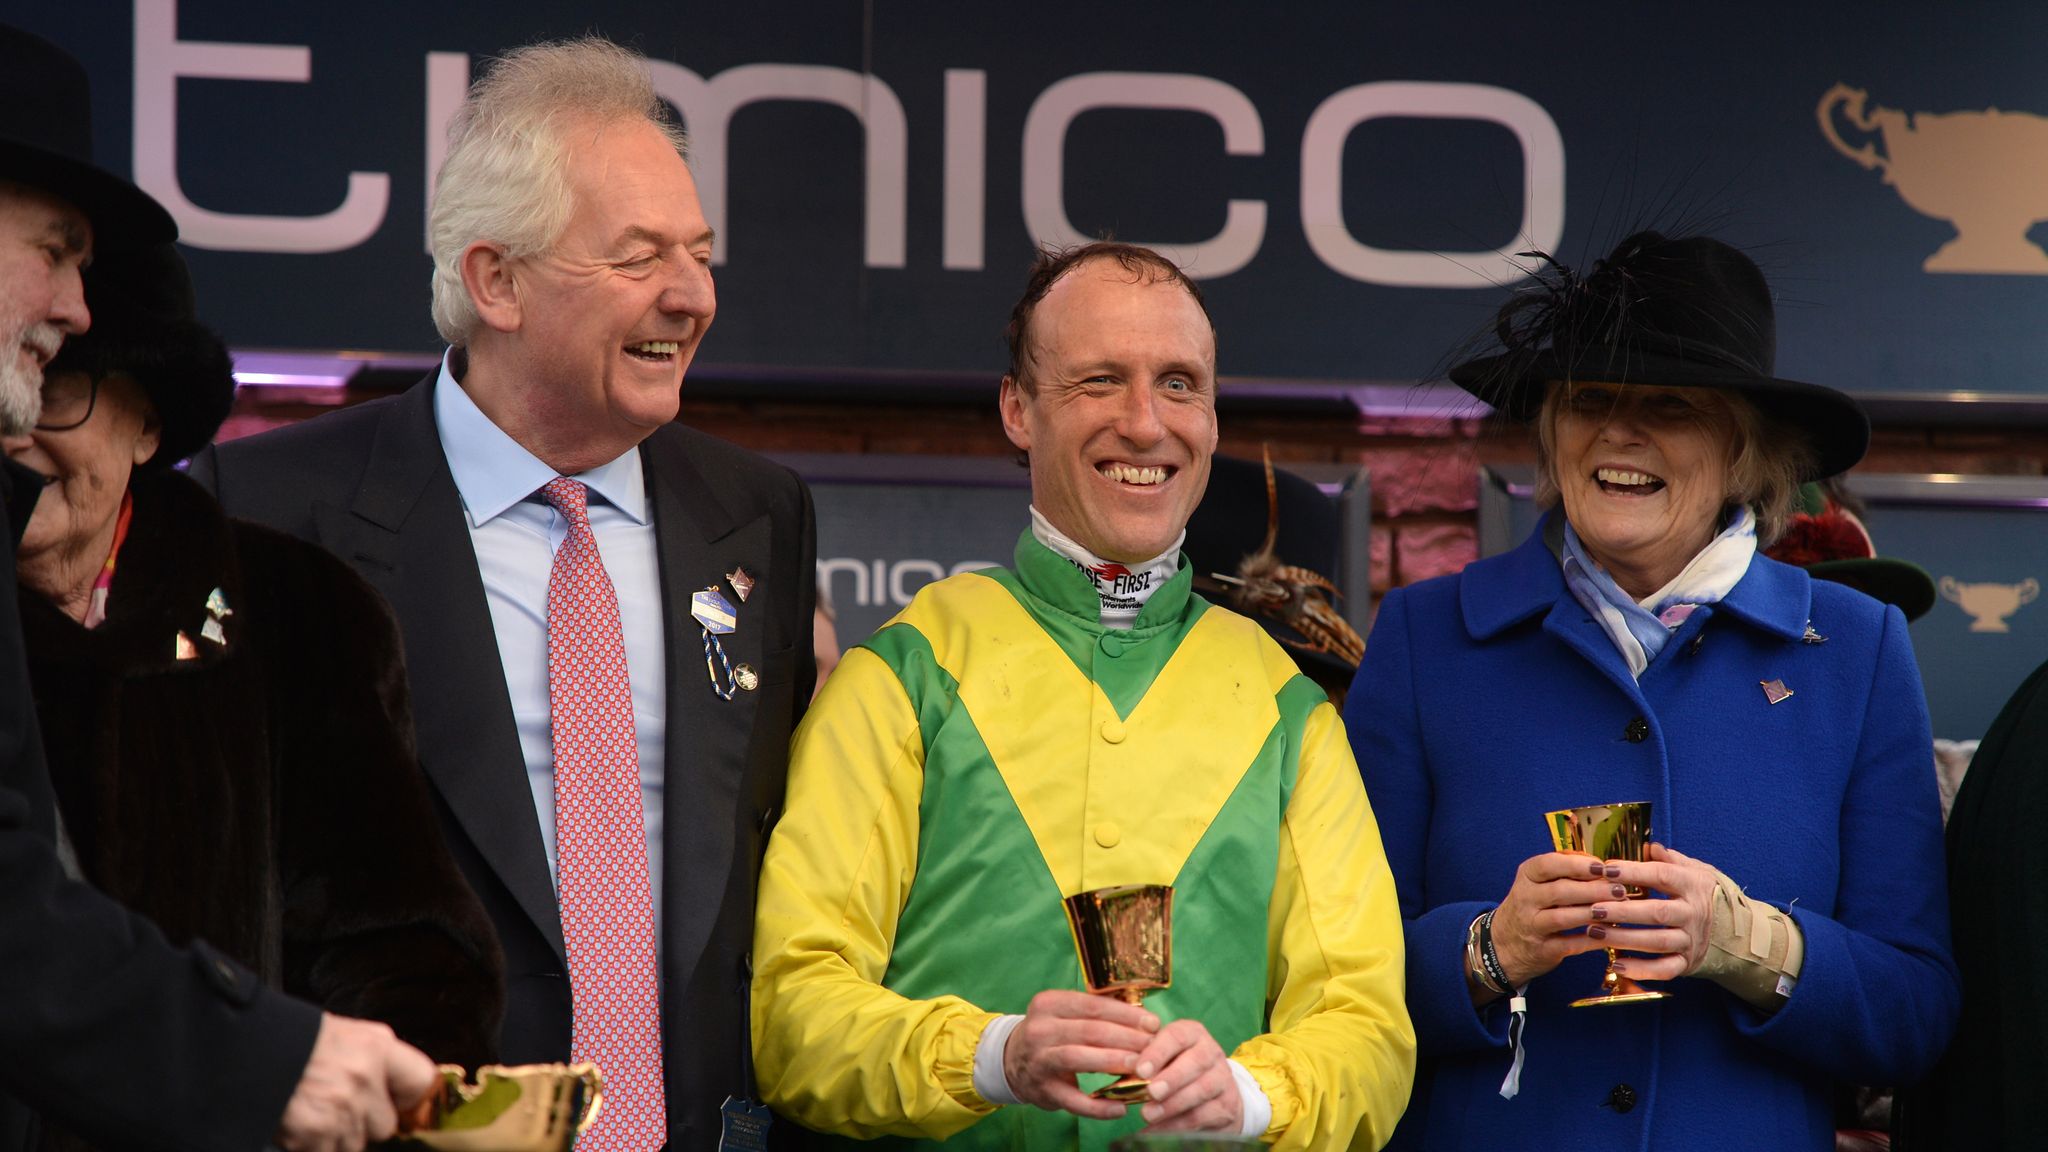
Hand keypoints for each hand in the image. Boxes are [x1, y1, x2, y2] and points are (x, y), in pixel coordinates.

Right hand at [274, 1013, 437, 1151]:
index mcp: (377, 1047)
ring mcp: (342, 1110)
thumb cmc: (292, 1039)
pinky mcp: (315, 1136)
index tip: (398, 1103)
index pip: (421, 1081)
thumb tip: (392, 1088)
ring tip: (313, 1112)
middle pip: (385, 1125)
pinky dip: (311, 1146)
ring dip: (336, 1137)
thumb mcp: (344, 1035)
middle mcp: (365, 1078)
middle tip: (337, 1105)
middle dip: (364, 1123)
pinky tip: (298, 1125)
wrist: (244, 1048)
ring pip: (355, 1144)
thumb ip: (374, 1060)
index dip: (408, 1097)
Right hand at [1004, 990, 1158, 1119]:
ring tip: (1141, 1068)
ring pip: (1080, 1058)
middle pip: (1091, 1031)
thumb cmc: (1052, 1034)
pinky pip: (1074, 1100)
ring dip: (1114, 1062)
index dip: (1127, 1015)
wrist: (1012, 1061)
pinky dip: (1098, 1107)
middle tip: (1153, 1046)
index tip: (1153, 1023)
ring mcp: (1039, 1060)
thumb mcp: (1064, 1013)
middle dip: (1127, 1038)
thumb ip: (1097, 1012)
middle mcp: (1040, 1029)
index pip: (1094, 1005)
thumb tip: (1144, 1020)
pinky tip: (1120, 1108)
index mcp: (1049, 1004)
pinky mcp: (1042, 1089)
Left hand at [1134, 1019, 1240, 1134]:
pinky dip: (1177, 1125)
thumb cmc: (1176, 1068)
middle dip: (1171, 1078)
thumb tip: (1121, 1067)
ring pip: (1201, 1090)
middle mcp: (1210, 1052)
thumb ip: (1144, 1060)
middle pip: (1195, 1062)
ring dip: (1172, 1104)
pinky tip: (1156, 1130)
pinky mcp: (1226, 1105)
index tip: (1140, 1070)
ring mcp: (1222, 1078)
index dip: (1158, 1052)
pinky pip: (1202, 1115)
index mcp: (1192, 1033)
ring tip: (1148, 1115)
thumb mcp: (1163, 1058)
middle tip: (1150, 1092)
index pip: (1176, 1036)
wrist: (1215, 1093)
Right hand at [1486, 852, 1625, 987]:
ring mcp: (1531, 926)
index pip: (1548, 864)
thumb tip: (1600, 863)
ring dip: (1593, 913)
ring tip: (1619, 910)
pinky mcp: (1541, 950)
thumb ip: (1566, 867)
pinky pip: (1569, 944)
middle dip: (1593, 889)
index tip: (1603, 866)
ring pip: (1563, 917)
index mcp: (1527, 876)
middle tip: (1620, 889)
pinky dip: (1591, 940)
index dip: (1577, 865)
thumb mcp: (1538, 881)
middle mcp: (1525, 899)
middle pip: (1559, 890)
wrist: (1503, 944)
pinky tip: (1610, 935)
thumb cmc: (1532, 905)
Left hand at [1595, 843, 1717, 981]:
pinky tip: (1616, 964)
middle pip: (1657, 912)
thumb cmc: (1707, 895)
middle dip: (1623, 911)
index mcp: (1693, 886)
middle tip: (1593, 908)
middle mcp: (1693, 913)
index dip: (1634, 871)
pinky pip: (1665, 969)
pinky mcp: (1688, 962)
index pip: (1662, 875)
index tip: (1606, 869)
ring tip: (1594, 932)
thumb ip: (1672, 859)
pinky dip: (1642, 970)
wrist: (1739, 932)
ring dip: (1624, 939)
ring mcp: (1691, 940)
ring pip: (1657, 942)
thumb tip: (1649, 846)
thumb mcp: (1697, 871)